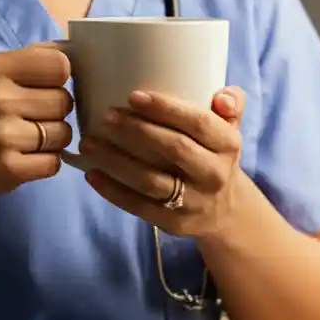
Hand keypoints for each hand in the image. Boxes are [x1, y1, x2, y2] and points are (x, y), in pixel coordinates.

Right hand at [0, 45, 74, 209]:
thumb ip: (30, 60)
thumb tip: (73, 48)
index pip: (60, 66)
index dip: (58, 79)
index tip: (45, 88)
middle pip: (65, 102)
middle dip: (54, 112)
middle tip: (28, 119)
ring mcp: (3, 136)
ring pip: (64, 134)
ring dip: (52, 140)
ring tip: (24, 141)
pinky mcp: (10, 169)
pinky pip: (54, 163)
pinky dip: (45, 163)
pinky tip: (22, 159)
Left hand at [79, 87, 246, 239]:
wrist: (225, 211)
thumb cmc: (215, 156)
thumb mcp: (230, 129)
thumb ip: (231, 103)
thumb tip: (220, 96)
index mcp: (228, 144)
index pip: (199, 123)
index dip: (167, 109)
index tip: (134, 96)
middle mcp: (214, 174)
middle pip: (175, 148)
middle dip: (138, 130)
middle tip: (108, 115)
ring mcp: (194, 201)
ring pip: (150, 180)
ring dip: (116, 160)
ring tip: (89, 142)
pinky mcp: (175, 223)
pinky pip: (139, 206)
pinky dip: (112, 191)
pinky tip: (91, 173)